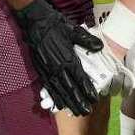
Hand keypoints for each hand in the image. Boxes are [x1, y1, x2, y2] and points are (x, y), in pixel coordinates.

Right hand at [13, 0, 102, 116]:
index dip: (87, 89)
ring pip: (60, 91)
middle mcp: (58, 67)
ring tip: (76, 112)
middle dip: (79, 101)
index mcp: (68, 58)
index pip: (80, 78)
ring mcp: (48, 70)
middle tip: (86, 111)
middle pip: (70, 88)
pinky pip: (49, 87)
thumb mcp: (73, 30)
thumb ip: (86, 40)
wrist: (35, 22)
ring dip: (68, 102)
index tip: (94, 99)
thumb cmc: (55, 25)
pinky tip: (59, 105)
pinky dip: (54, 97)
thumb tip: (100, 46)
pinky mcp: (41, 71)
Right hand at [90, 26, 134, 94]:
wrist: (116, 27)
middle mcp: (120, 59)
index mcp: (129, 57)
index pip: (129, 76)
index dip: (128, 87)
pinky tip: (97, 83)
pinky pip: (99, 68)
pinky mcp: (101, 55)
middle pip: (118, 78)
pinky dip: (99, 76)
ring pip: (108, 74)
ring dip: (108, 85)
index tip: (126, 95)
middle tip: (115, 95)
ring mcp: (110, 57)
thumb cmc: (129, 36)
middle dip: (117, 88)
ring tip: (106, 92)